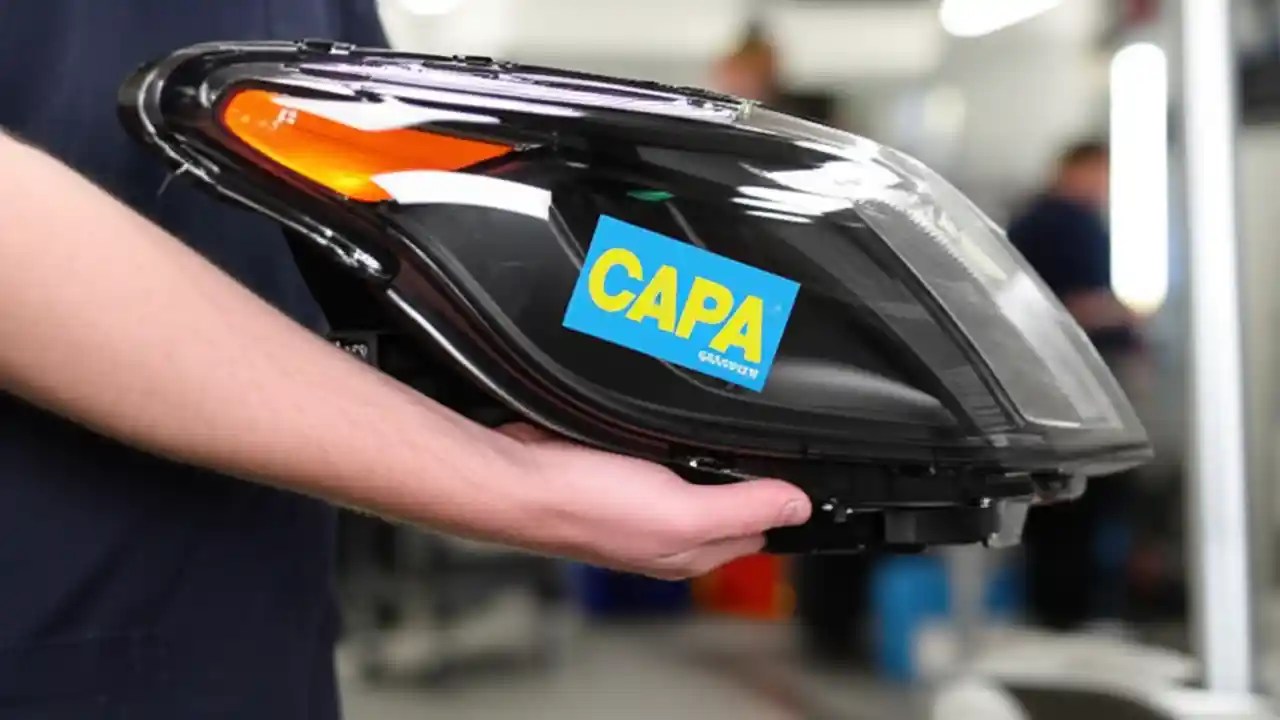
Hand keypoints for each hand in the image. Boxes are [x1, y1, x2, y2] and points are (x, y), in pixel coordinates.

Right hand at [499, 424, 810, 579]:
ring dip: (714, 449)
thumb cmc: (583, 505)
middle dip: (753, 471)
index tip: (807, 470)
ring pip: (696, 472)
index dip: (786, 500)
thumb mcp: (680, 512)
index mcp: (694, 547)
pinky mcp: (618, 468)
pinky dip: (674, 437)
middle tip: (773, 435)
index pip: (761, 528)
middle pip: (732, 499)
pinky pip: (662, 452)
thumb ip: (744, 507)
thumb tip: (799, 506)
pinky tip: (676, 421)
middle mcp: (671, 528)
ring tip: (736, 424)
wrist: (517, 479)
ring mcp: (643, 497)